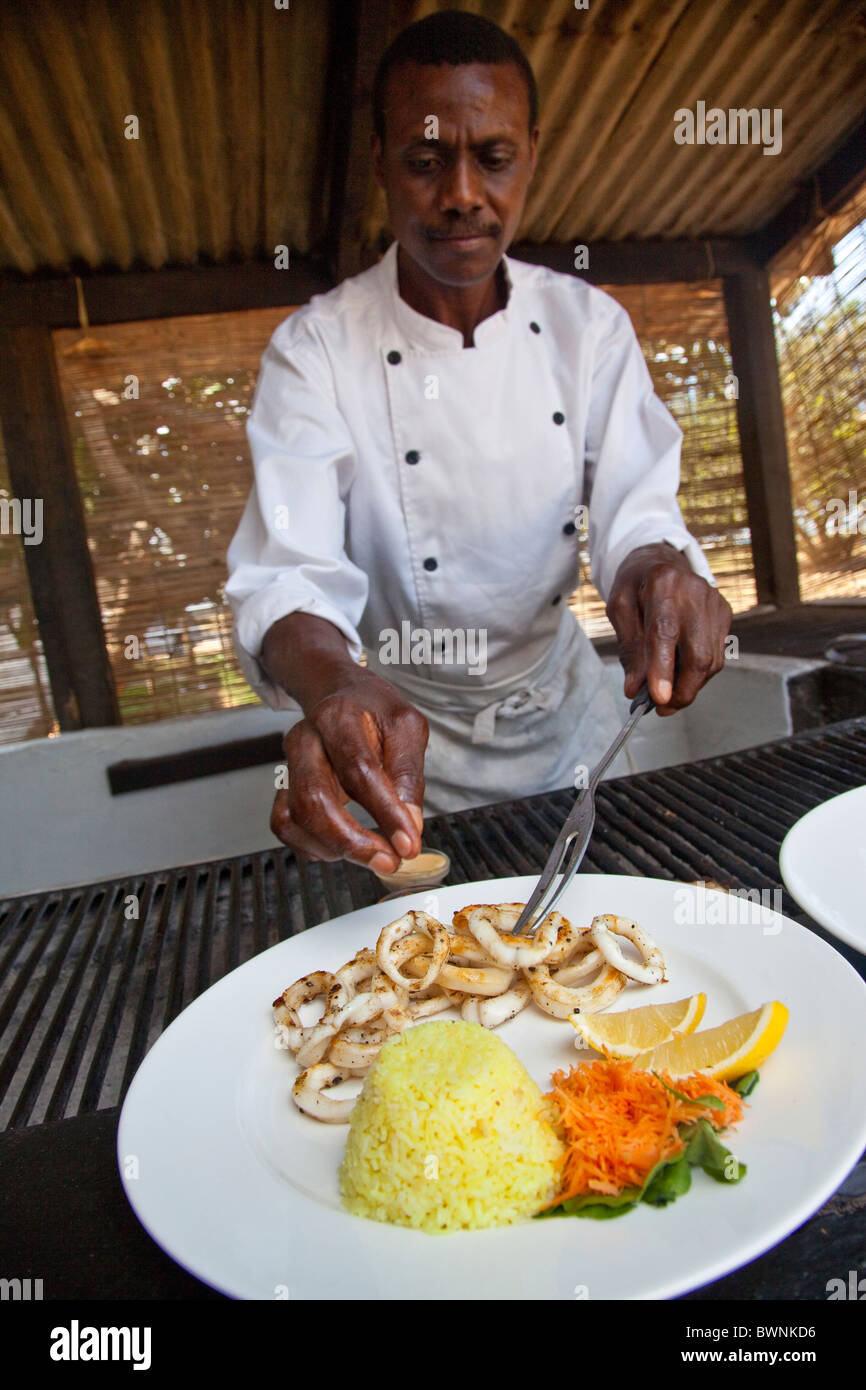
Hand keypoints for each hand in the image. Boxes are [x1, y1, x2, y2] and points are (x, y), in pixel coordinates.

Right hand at [269, 668, 428, 868]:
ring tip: (370, 854)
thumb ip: (408, 775)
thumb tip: (408, 826)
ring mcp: (287, 764)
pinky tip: (343, 847)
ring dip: (333, 848)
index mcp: (338, 717)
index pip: (359, 771)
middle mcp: (304, 740)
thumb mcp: (407, 728)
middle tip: (388, 860)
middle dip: (352, 841)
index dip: (385, 813)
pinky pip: (285, 826)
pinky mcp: (282, 786)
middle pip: (313, 799)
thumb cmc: (374, 711)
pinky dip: (313, 847)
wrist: (338, 693)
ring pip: (293, 817)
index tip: (409, 843)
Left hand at [606, 543, 731, 716]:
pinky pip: (716, 655)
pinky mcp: (725, 613)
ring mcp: (715, 603)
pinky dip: (699, 673)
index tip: (658, 698)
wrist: (660, 561)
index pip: (666, 632)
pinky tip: (681, 673)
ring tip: (667, 695)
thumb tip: (635, 688)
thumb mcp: (620, 610)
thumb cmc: (636, 585)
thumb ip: (629, 649)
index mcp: (663, 583)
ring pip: (711, 660)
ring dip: (690, 686)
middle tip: (662, 709)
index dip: (663, 669)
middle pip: (698, 654)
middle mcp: (695, 591)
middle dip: (682, 690)